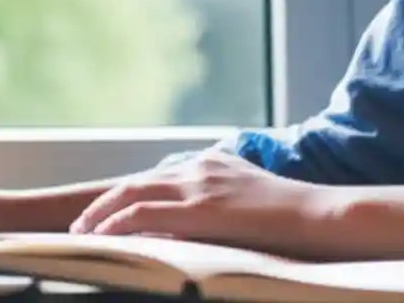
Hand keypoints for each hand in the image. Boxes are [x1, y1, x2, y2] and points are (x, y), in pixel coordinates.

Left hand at [69, 150, 322, 254]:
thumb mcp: (253, 199)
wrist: (323, 216)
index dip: (126, 197)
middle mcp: (199, 168)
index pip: (156, 179)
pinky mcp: (202, 208)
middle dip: (103, 204)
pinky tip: (103, 237)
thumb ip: (225, 200)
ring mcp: (200, 186)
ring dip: (101, 215)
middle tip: (81, 226)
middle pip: (136, 183)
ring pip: (132, 194)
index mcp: (211, 165)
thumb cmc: (296, 217)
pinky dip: (118, 224)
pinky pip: (146, 214)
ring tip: (82, 234)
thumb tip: (202, 220)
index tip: (105, 215)